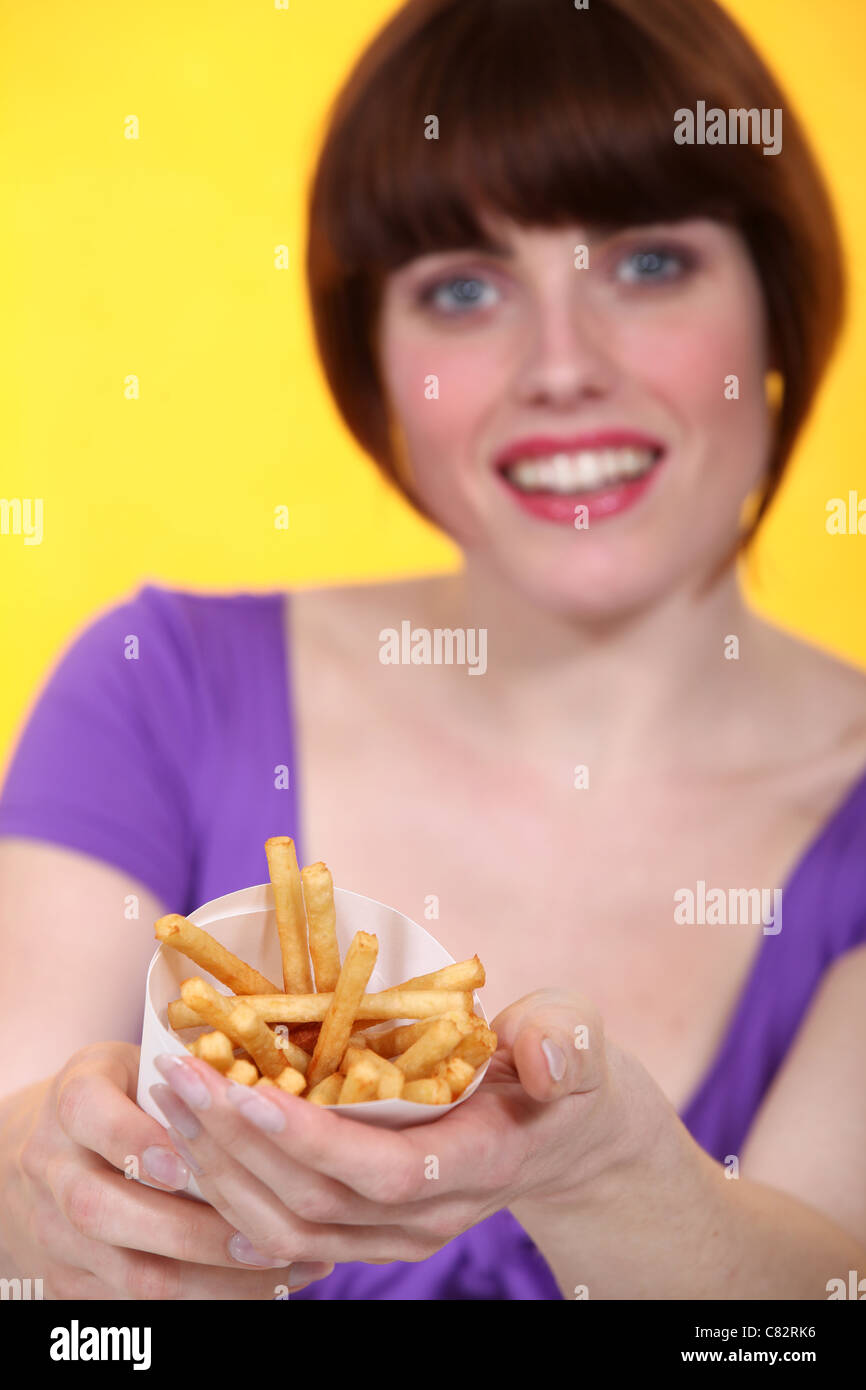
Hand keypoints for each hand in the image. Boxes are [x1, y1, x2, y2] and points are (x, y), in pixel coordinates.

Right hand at [0, 1042, 333, 1297]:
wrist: (60, 1150)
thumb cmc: (129, 1097)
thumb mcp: (149, 1069)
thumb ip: (190, 1087)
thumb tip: (266, 1109)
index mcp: (73, 1099)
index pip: (88, 1112)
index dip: (134, 1140)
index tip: (187, 1163)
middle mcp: (50, 1166)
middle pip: (98, 1209)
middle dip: (185, 1230)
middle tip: (259, 1238)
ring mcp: (52, 1231)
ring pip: (123, 1271)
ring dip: (207, 1279)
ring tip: (277, 1266)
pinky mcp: (68, 1280)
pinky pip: (133, 1304)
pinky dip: (201, 1300)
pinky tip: (257, 1286)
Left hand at [150, 989, 635, 1265]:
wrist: (563, 1133)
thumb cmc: (564, 1067)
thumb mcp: (577, 1040)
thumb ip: (565, 1044)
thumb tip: (547, 1059)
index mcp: (476, 1165)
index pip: (380, 1172)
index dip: (310, 1139)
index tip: (248, 1088)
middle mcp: (427, 1215)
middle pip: (315, 1205)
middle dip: (238, 1144)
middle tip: (181, 1076)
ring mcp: (392, 1231)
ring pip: (288, 1228)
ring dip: (221, 1168)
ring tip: (173, 1098)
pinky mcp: (364, 1226)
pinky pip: (285, 1228)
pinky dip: (232, 1188)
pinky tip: (193, 1142)